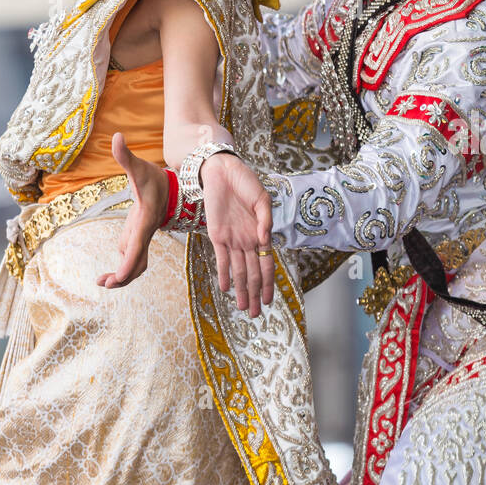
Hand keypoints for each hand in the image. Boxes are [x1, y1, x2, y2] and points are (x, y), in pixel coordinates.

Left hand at [97, 133, 167, 289]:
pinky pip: (133, 259)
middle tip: (104, 284)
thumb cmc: (154, 178)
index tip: (117, 278)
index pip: (136, 247)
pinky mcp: (139, 238)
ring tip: (103, 282)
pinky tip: (110, 275)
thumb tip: (116, 137)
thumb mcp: (139, 167)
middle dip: (123, 276)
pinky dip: (124, 269)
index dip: (128, 264)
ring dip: (123, 276)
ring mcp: (142, 237)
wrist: (173, 187)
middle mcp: (145, 233)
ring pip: (136, 264)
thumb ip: (126, 156)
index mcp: (145, 221)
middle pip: (138, 263)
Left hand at [201, 153, 273, 317]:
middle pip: (251, 274)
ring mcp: (231, 239)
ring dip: (240, 290)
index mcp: (260, 233)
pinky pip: (221, 259)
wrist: (221, 170)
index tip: (269, 300)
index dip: (268, 283)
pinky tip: (225, 288)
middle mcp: (247, 241)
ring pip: (237, 271)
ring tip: (242, 308)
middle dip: (253, 294)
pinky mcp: (216, 234)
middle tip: (255, 315)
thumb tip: (266, 239)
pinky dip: (223, 274)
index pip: (266, 265)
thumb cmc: (245, 181)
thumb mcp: (262, 198)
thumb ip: (265, 219)